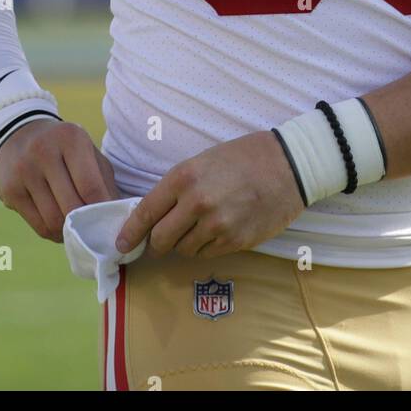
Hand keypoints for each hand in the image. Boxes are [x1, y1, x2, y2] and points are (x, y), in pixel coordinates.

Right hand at [0, 119, 120, 242]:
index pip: (90, 186)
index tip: (110, 224)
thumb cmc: (63, 147)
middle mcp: (43, 151)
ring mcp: (23, 171)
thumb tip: (118, 214)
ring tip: (78, 232)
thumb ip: (104, 180)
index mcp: (70, 138)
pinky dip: (52, 233)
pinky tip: (60, 229)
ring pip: (53, 219)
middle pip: (71, 205)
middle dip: (85, 224)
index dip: (102, 210)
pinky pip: (36, 224)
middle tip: (95, 232)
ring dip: (69, 232)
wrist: (19, 133)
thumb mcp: (87, 152)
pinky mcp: (9, 189)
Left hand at [115, 131, 304, 259]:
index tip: (121, 244)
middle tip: (162, 239)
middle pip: (161, 239)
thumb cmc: (244, 156)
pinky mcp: (236, 241)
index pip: (146, 212)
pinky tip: (220, 229)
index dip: (130, 232)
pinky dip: (207, 246)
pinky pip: (208, 253)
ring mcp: (217, 225)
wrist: (289, 164)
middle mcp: (197, 203)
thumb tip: (155, 215)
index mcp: (184, 177)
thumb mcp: (204, 160)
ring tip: (202, 225)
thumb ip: (178, 187)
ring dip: (186, 243)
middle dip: (157, 242)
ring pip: (184, 250)